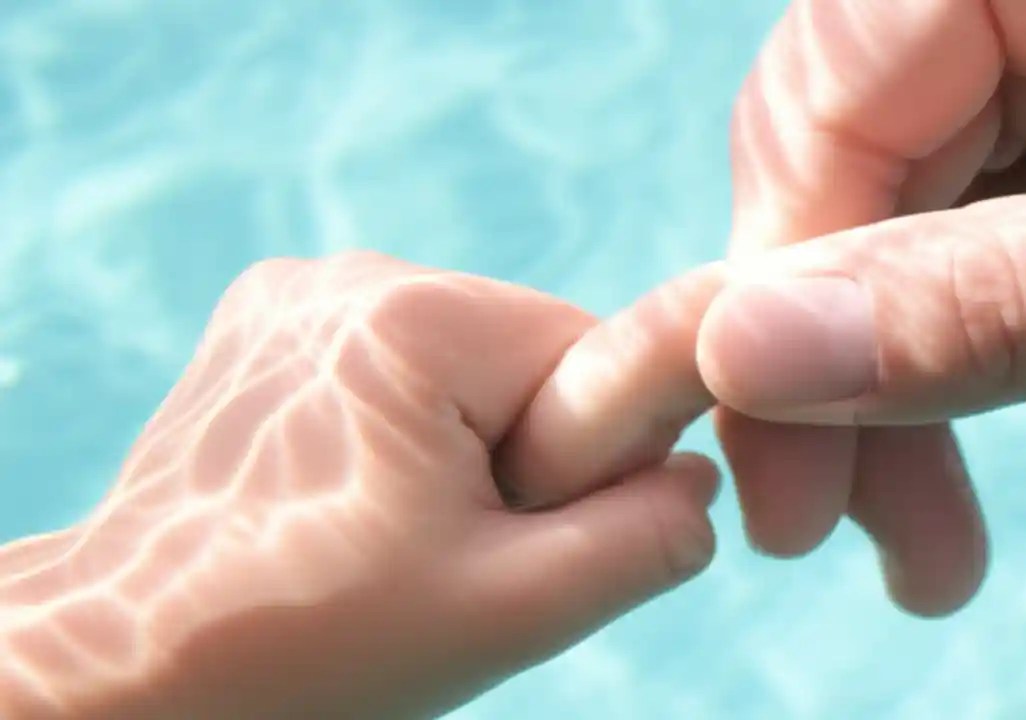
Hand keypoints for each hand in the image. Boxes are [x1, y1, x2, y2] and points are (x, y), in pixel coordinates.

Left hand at [0, 252, 718, 719]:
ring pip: (465, 363)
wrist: (127, 667)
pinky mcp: (266, 317)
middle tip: (436, 550)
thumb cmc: (307, 647)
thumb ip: (644, 536)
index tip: (499, 533)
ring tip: (376, 528)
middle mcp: (353, 273)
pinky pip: (395, 361)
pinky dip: (397, 426)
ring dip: (457, 444)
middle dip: (517, 454)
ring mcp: (297, 289)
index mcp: (417, 319)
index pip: (597, 357)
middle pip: (529, 356)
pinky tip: (339, 493)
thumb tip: (696, 477)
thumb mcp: (512, 611)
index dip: (580, 461)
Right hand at [497, 1, 1025, 616]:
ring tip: (924, 523)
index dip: (777, 304)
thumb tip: (736, 359)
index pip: (828, 100)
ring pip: (920, 178)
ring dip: (919, 354)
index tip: (783, 495)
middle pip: (862, 147)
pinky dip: (983, 302)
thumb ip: (993, 299)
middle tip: (873, 542)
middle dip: (859, 356)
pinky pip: (992, 177)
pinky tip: (971, 407)